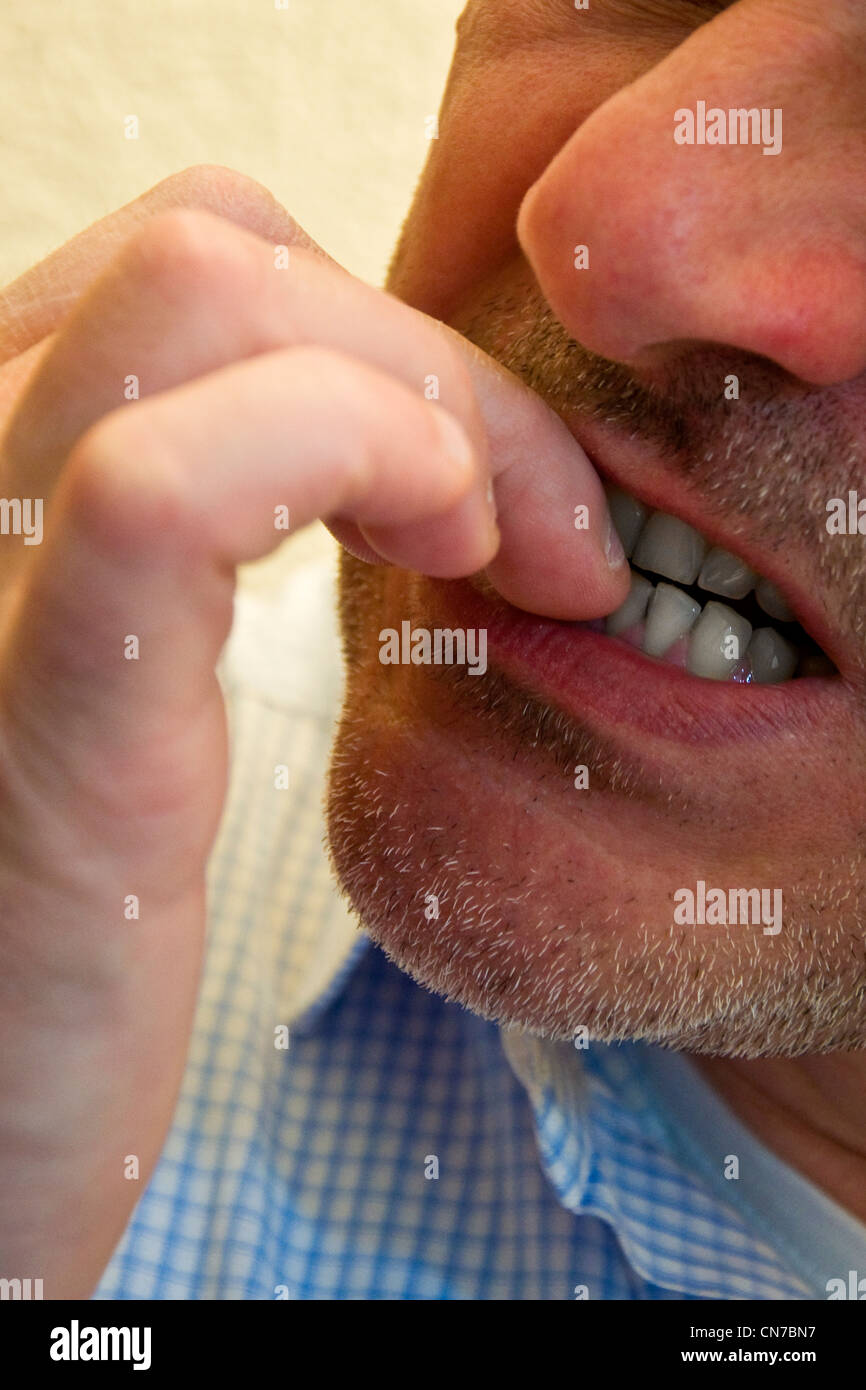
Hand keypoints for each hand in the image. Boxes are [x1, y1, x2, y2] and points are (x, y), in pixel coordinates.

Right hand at [0, 165, 625, 1295]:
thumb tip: (371, 447)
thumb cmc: (58, 945)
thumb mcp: (118, 700)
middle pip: (215, 249)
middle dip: (435, 362)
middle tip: (542, 526)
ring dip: (428, 398)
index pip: (195, 269)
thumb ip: (183, 553)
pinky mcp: (28, 720)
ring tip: (499, 547)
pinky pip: (163, 486)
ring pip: (198, 295)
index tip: (497, 491)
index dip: (378, 341)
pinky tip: (447, 556)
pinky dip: (362, 457)